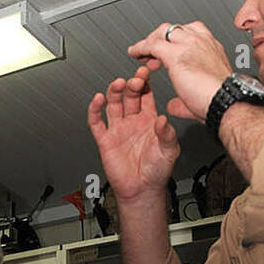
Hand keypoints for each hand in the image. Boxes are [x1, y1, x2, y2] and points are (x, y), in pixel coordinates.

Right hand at [87, 65, 179, 201]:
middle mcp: (132, 121)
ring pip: (113, 104)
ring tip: (118, 84)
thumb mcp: (169, 151)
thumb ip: (167, 134)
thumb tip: (162, 119)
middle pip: (129, 96)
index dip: (145, 83)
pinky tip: (98, 100)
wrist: (143, 190)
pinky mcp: (105, 140)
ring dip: (114, 92)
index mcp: (148, 120)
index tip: (146, 73)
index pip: (145, 95)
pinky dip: (95, 110)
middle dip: (131, 85)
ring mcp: (118, 129)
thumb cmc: (157, 171)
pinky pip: (97, 122)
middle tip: (134, 79)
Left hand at [127, 21, 232, 122]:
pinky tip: (134, 53)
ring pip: (163, 32)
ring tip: (141, 52)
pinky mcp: (176, 54)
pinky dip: (141, 47)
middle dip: (162, 38)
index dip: (176, 41)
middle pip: (175, 28)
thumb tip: (173, 106)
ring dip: (150, 40)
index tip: (168, 52)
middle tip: (153, 53)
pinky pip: (153, 45)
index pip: (190, 33)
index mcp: (212, 47)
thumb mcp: (202, 95)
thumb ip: (184, 100)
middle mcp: (201, 41)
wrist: (226, 102)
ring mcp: (189, 44)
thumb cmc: (220, 101)